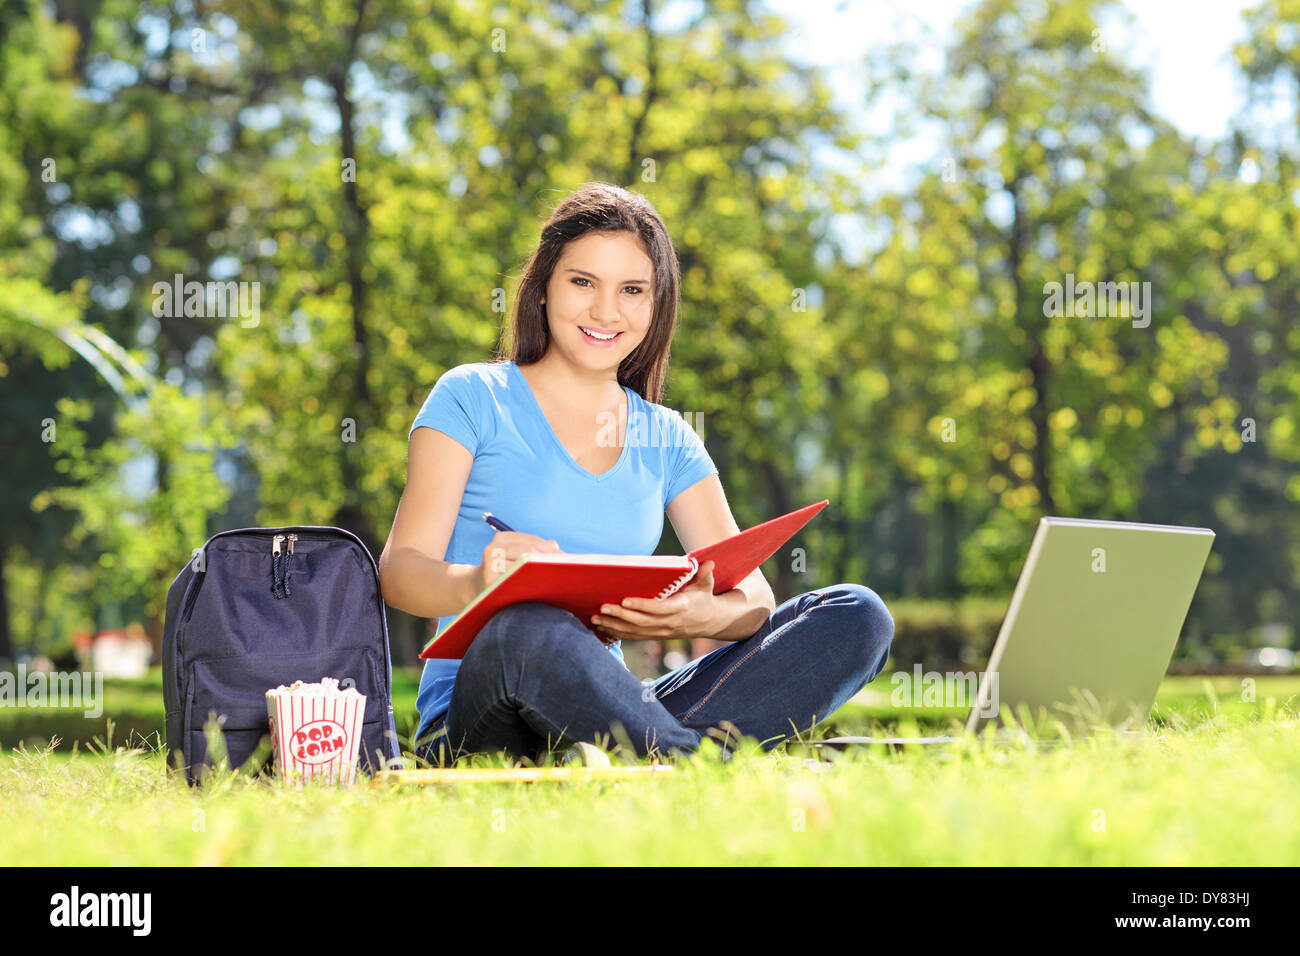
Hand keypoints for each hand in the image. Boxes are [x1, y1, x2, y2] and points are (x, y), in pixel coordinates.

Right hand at [479, 532, 560, 591]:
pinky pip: (515, 580)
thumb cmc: (503, 572)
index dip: (551, 552)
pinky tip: (540, 587)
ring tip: (557, 578)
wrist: (477, 589)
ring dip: (541, 571)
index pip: (533, 542)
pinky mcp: (489, 579)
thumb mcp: (516, 556)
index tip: (566, 560)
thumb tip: (555, 546)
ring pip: (523, 565)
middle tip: (567, 569)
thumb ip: (535, 549)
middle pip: (529, 552)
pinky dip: (529, 583)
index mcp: (503, 538)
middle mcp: (494, 547)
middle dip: (548, 560)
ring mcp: (490, 563)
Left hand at [589, 561, 723, 643]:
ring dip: (614, 626)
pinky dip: (618, 633)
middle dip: (620, 616)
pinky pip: (635, 637)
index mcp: (680, 609)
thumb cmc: (703, 598)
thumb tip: (708, 563)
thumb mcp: (706, 586)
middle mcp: (669, 623)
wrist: (708, 622)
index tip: (625, 600)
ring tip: (596, 618)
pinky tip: (603, 627)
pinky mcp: (655, 636)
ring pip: (635, 632)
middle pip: (642, 622)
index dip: (642, 605)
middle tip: (602, 607)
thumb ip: (705, 574)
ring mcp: (661, 632)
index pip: (658, 609)